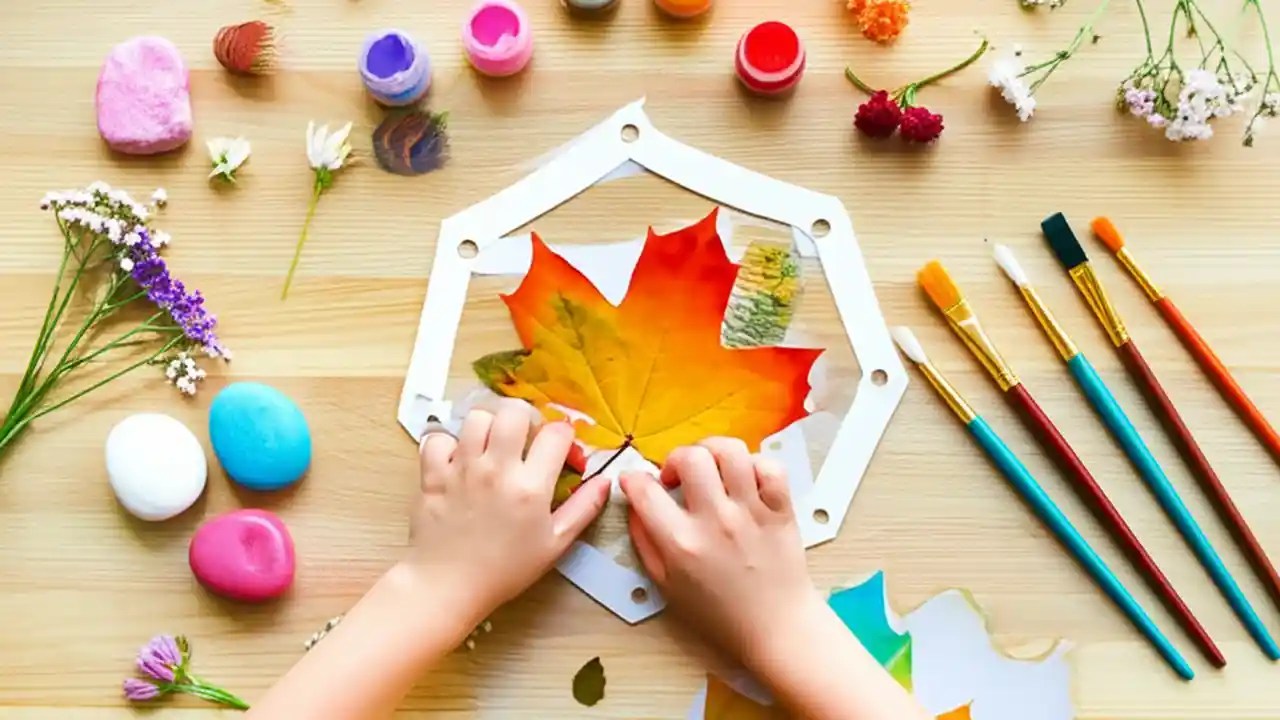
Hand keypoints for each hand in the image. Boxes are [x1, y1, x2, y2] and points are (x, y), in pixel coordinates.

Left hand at [403, 400, 610, 627]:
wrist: (448, 586)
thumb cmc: (505, 570)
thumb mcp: (554, 544)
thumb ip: (583, 509)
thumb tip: (604, 481)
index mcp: (531, 486)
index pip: (556, 433)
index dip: (565, 435)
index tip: (561, 450)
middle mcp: (496, 469)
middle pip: (514, 411)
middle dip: (526, 418)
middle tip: (526, 438)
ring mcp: (462, 468)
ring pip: (477, 417)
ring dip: (489, 426)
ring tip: (493, 446)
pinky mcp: (433, 474)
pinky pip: (439, 439)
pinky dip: (449, 444)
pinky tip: (459, 460)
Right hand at [620, 438, 822, 669]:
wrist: (775, 627)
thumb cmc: (718, 612)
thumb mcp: (666, 585)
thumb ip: (645, 542)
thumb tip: (635, 505)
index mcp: (681, 543)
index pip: (644, 489)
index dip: (632, 478)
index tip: (636, 481)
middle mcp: (716, 520)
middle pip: (690, 457)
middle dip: (675, 459)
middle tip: (679, 478)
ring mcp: (751, 512)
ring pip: (731, 451)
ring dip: (713, 452)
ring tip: (712, 470)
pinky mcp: (781, 509)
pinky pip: (769, 466)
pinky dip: (755, 465)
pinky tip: (745, 481)